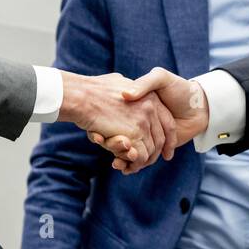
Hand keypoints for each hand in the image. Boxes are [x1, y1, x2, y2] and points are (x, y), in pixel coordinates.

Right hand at [58, 72, 176, 173]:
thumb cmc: (93, 89)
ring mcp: (143, 121)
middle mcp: (150, 108)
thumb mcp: (118, 81)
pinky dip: (133, 165)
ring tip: (130, 167)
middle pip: (160, 139)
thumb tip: (129, 93)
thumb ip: (129, 89)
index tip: (166, 151)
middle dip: (152, 155)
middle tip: (141, 163)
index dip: (167, 139)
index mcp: (150, 96)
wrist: (80, 95)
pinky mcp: (134, 134)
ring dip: (141, 162)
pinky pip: (140, 157)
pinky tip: (125, 166)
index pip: (167, 123)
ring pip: (150, 150)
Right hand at [87, 67, 208, 167]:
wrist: (200, 105)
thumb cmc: (180, 90)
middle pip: (123, 138)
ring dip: (121, 158)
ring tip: (115, 164)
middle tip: (101, 148)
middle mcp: (140, 121)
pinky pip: (140, 158)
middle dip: (113, 146)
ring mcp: (146, 134)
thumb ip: (145, 83)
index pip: (119, 120)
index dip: (109, 127)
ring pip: (130, 150)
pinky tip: (122, 166)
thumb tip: (127, 95)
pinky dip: (131, 164)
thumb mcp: (160, 78)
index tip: (96, 134)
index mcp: (138, 106)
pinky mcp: (156, 147)